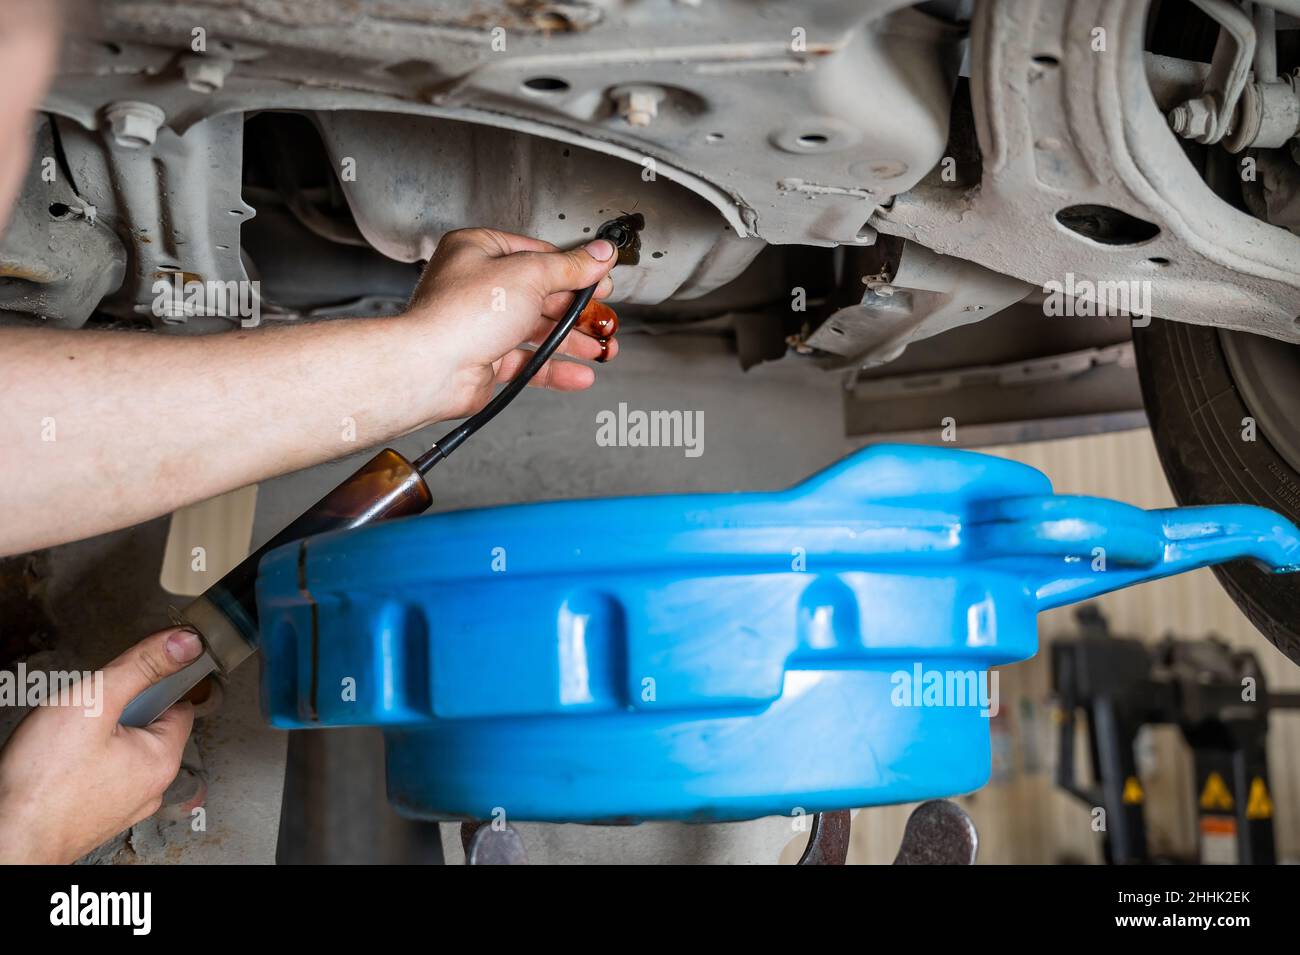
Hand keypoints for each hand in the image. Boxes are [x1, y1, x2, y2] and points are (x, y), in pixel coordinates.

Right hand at [0, 627, 200, 863]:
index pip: (179, 706)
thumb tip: (185, 643)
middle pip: (150, 728)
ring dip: (101, 737)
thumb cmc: (43, 780)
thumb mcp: (95, 702)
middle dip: (121, 711)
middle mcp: (152, 788)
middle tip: (85, 712)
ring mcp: (124, 806)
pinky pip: (101, 776)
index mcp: (163, 760)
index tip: (130, 677)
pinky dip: (85, 763)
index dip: (155, 684)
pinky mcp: (96, 817)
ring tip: (66, 740)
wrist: (6, 838)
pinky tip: (59, 763)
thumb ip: (142, 668)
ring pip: (123, 752)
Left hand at [407, 228, 618, 422]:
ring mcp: (481, 324)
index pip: (538, 254)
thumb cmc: (460, 315)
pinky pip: (527, 361)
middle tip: (604, 319)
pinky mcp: (485, 359)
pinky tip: (579, 373)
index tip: (600, 280)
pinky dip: (554, 368)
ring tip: (602, 349)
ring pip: (536, 330)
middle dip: (577, 311)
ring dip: (572, 341)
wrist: (431, 369)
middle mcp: (478, 285)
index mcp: (479, 250)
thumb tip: (598, 255)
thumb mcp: (529, 276)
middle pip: (541, 294)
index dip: (574, 269)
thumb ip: (570, 267)